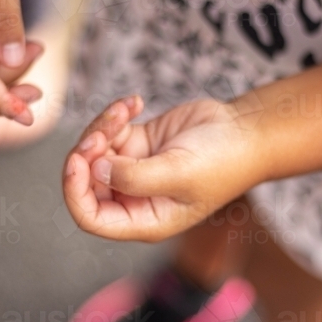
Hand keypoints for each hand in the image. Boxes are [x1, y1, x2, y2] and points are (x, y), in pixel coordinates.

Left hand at [63, 97, 265, 241]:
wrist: (246, 131)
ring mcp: (133, 169)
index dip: (75, 191)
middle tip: (105, 130)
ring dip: (102, 126)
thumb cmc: (222, 161)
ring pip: (94, 151)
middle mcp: (134, 198)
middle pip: (86, 181)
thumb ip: (133, 177)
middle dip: (88, 151)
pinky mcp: (137, 144)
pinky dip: (114, 114)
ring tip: (127, 109)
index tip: (78, 159)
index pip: (91, 217)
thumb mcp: (179, 173)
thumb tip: (94, 170)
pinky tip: (136, 102)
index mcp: (144, 219)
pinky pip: (109, 130)